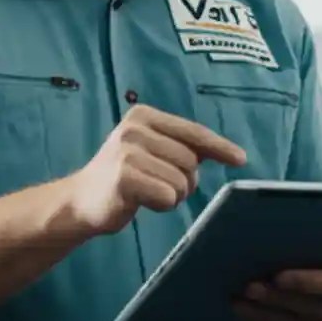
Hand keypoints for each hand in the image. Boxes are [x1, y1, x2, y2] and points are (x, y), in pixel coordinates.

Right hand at [61, 104, 246, 236]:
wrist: (80, 200)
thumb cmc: (123, 176)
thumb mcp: (151, 149)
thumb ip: (181, 146)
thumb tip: (230, 152)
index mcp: (143, 115)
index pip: (192, 132)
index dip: (219, 147)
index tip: (241, 159)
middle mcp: (135, 129)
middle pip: (191, 161)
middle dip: (184, 180)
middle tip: (157, 184)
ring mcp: (128, 152)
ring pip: (182, 181)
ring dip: (172, 195)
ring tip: (147, 192)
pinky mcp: (124, 177)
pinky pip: (168, 196)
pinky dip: (161, 205)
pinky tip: (140, 201)